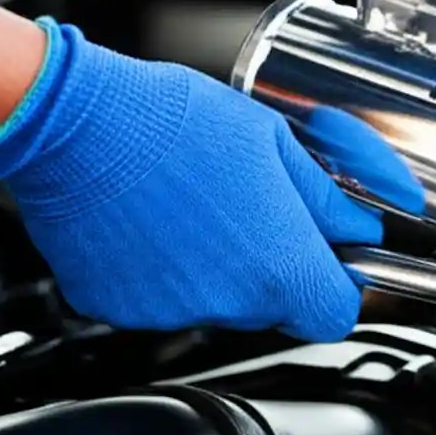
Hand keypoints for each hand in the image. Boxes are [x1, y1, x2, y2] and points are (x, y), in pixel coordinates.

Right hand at [0, 18, 413, 341]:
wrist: (75, 121)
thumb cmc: (173, 120)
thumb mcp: (273, 141)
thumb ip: (324, 198)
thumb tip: (360, 224)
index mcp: (278, 266)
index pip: (334, 314)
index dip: (334, 284)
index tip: (325, 257)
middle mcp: (226, 303)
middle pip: (273, 306)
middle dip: (270, 264)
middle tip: (245, 205)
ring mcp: (167, 311)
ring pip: (214, 302)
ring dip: (213, 266)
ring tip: (189, 203)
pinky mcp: (116, 307)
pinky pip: (157, 297)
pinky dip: (159, 268)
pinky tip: (150, 218)